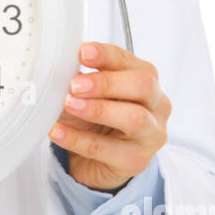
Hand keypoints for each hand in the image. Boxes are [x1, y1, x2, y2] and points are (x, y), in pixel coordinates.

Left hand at [48, 42, 170, 192]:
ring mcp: (151, 135)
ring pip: (134, 118)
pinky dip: (77, 139)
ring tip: (69, 105)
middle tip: (75, 85)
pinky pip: (105, 149)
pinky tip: (58, 131)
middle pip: (142, 86)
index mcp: (147, 80)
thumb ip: (82, 80)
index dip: (106, 55)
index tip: (82, 52)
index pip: (130, 61)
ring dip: (97, 109)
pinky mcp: (135, 161)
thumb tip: (58, 68)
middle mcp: (156, 105)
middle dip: (106, 82)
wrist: (99, 162)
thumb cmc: (98, 121)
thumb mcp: (91, 95)